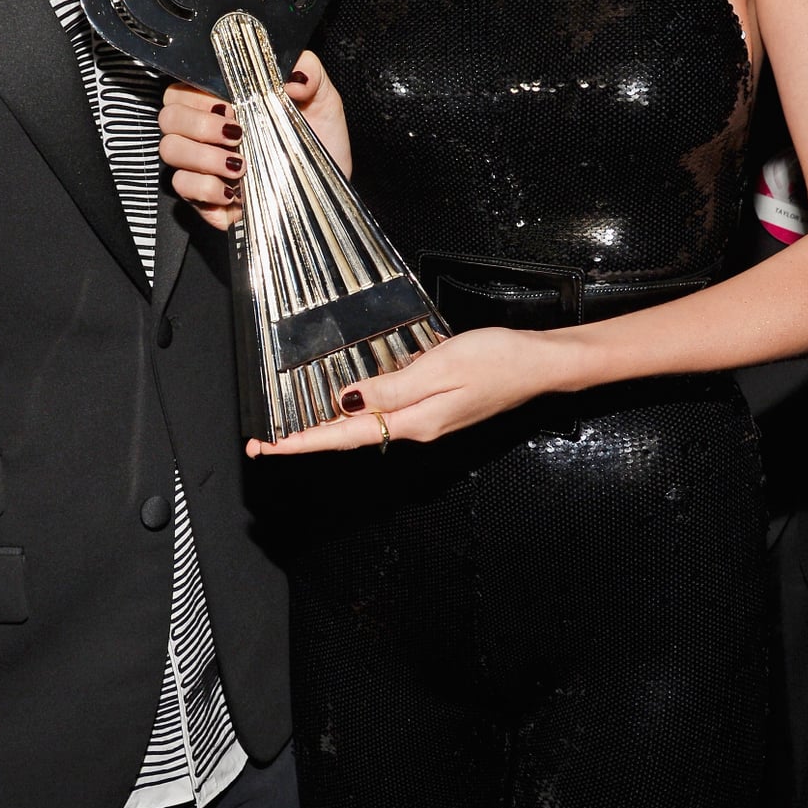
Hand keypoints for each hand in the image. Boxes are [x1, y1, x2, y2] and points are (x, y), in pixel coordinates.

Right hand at [159, 50, 350, 231]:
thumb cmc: (320, 144)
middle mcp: (206, 132)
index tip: (231, 102)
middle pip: (168, 116)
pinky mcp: (203, 197)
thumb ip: (308, 71)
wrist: (328, 191)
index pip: (185, 86)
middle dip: (199, 123)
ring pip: (170, 149)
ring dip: (204, 155)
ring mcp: (201, 165)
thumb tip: (289, 75)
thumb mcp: (322, 100)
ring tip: (239, 163)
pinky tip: (234, 189)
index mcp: (225, 102)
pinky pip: (182, 186)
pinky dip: (206, 186)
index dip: (198, 92)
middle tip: (237, 133)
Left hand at [248, 324, 590, 454]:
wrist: (541, 365)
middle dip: (306, 438)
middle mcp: (417, 427)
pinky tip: (346, 403)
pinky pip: (387, 412)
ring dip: (328, 427)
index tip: (268, 446)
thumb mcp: (440, 368)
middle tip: (266, 439)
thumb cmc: (499, 361)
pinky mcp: (437, 407)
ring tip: (293, 425)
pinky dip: (358, 411)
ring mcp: (428, 419)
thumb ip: (392, 387)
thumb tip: (346, 403)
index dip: (303, 441)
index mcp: (414, 422)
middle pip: (349, 436)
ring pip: (366, 426)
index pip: (344, 435)